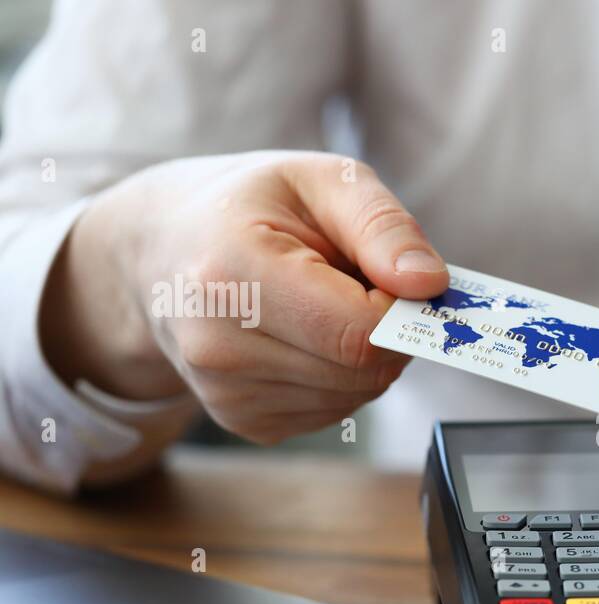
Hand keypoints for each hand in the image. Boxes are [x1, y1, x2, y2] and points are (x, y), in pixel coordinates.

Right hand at [40, 151, 446, 442]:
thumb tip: (430, 284)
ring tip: (324, 304)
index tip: (394, 278)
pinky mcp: (243, 421)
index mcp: (232, 273)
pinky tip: (305, 335)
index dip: (400, 310)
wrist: (162, 251)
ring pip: (356, 397)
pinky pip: (334, 411)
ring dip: (365, 355)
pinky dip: (340, 376)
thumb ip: (383, 226)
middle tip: (360, 285)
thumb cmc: (249, 207)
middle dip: (388, 332)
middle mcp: (218, 345)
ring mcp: (226, 393)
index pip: (360, 333)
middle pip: (364, 372)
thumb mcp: (320, 180)